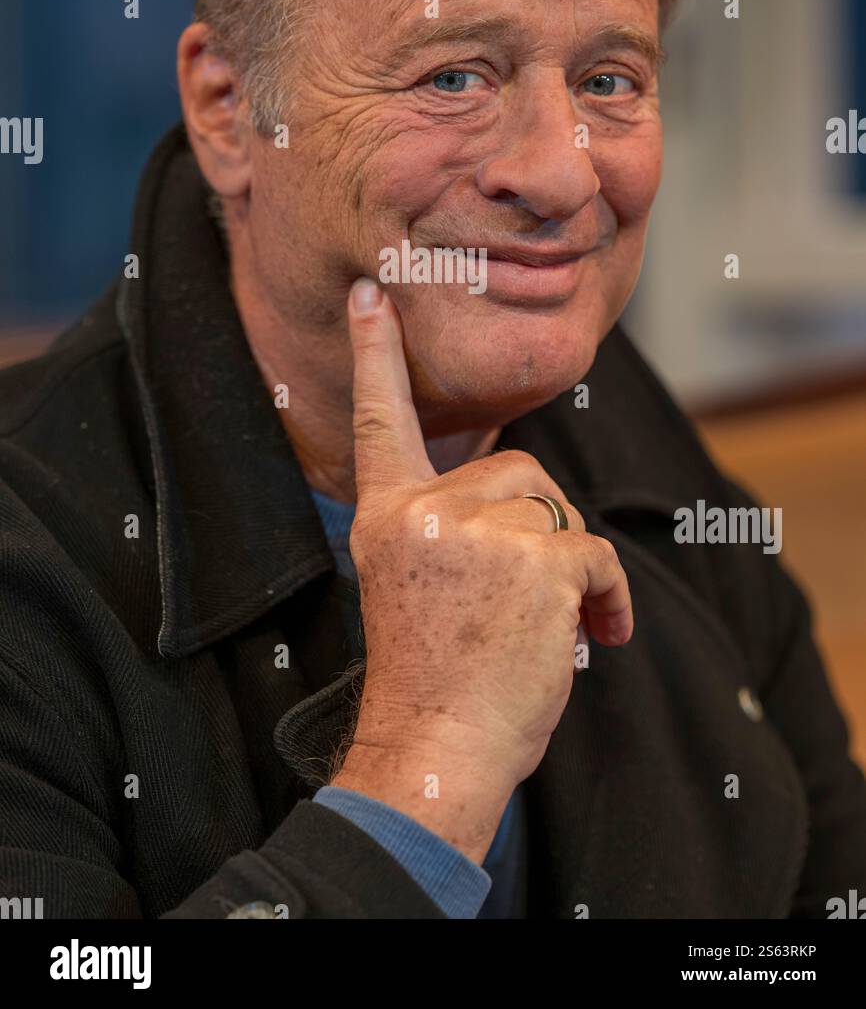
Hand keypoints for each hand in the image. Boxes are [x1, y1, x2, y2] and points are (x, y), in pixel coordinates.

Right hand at [340, 277, 631, 810]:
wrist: (437, 748)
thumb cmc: (432, 674)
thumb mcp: (412, 580)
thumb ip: (446, 518)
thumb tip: (520, 472)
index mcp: (385, 515)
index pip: (383, 420)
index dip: (378, 352)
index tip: (371, 291)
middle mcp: (425, 512)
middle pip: (517, 470)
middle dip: (538, 524)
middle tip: (523, 594)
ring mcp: (479, 534)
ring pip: (556, 510)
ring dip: (569, 565)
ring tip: (547, 624)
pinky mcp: (537, 562)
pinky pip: (595, 553)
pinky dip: (608, 598)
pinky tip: (593, 638)